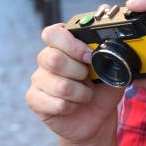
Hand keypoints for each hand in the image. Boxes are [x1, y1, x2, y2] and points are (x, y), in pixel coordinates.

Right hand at [26, 19, 122, 145]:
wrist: (97, 118)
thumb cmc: (101, 89)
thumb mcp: (111, 68)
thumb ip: (108, 50)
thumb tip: (107, 27)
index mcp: (62, 44)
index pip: (53, 33)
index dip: (72, 44)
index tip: (90, 56)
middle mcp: (46, 58)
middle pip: (54, 58)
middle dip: (79, 72)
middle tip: (88, 79)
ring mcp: (38, 78)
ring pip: (60, 85)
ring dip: (81, 94)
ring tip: (85, 95)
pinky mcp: (34, 98)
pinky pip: (56, 103)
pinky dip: (72, 107)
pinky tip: (73, 106)